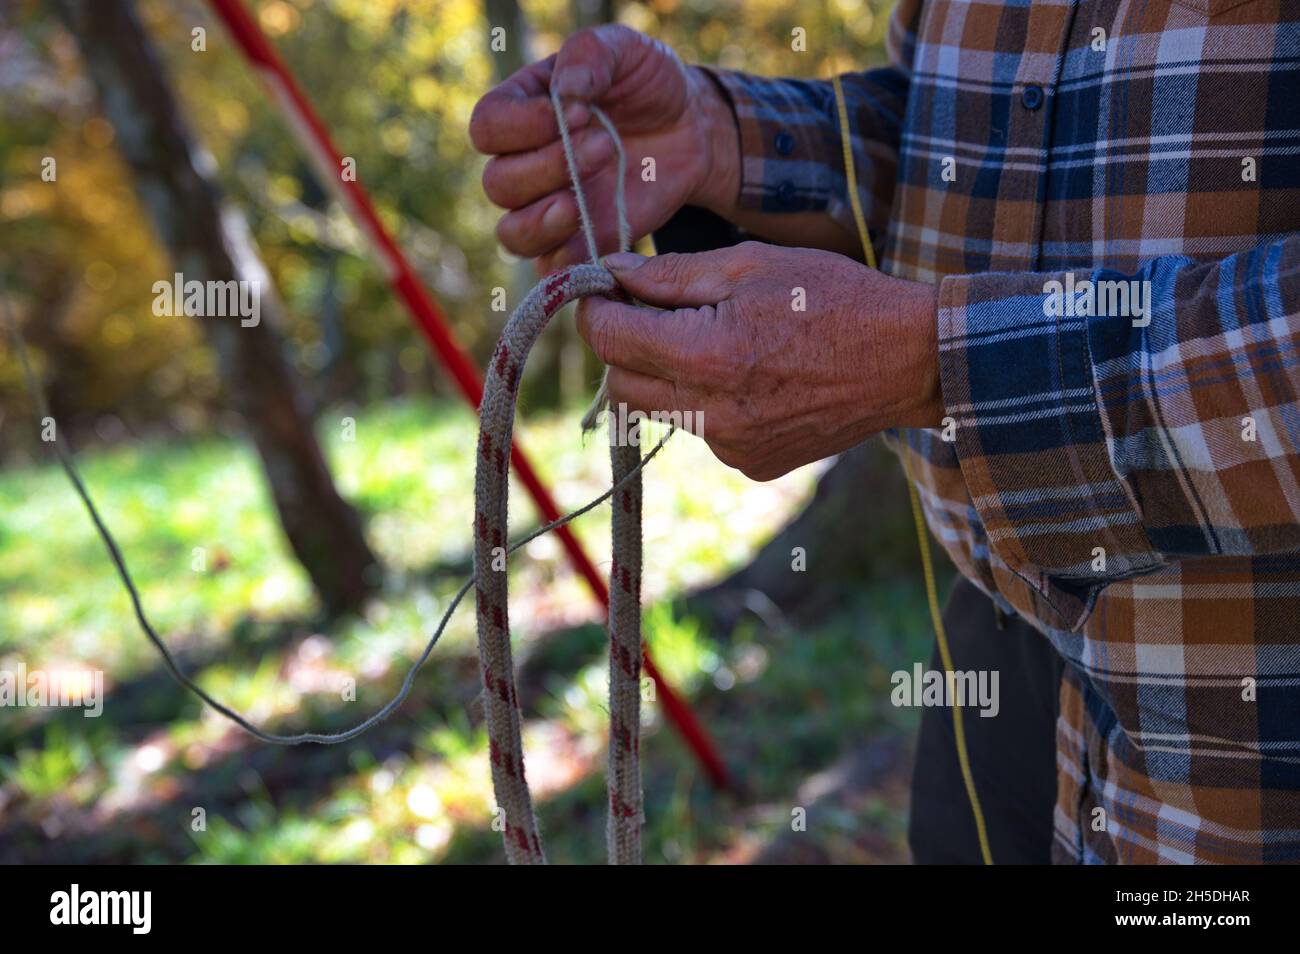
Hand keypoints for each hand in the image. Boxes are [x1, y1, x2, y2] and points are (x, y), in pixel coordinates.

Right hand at [469, 24, 737, 272]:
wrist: (690, 129)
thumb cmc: (648, 84)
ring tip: (582, 203)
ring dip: (545, 221)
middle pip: (499, 185)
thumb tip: (566, 89)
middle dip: (548, 168)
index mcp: (520, 110)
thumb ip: (591, 55)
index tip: (577, 112)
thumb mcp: (625, 50)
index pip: (488, 126)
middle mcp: (522, 163)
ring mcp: (547, 209)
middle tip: (603, 145)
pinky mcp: (578, 243)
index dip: (523, 125)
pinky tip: (594, 235)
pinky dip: (567, 261)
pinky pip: (551, 269)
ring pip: (513, 234)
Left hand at [576, 243, 941, 480]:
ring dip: (666, 375)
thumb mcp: (752, 264)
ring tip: (714, 340)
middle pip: (620, 384)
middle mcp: (712, 412)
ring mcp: (733, 446)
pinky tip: (750, 375)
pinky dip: (706, 403)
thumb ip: (673, 275)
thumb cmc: (834, 298)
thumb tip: (613, 272)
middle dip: (625, 346)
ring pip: (660, 410)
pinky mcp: (753, 462)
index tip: (604, 289)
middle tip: (655, 312)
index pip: (609, 339)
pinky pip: (702, 432)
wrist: (908, 359)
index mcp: (706, 355)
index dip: (596, 308)